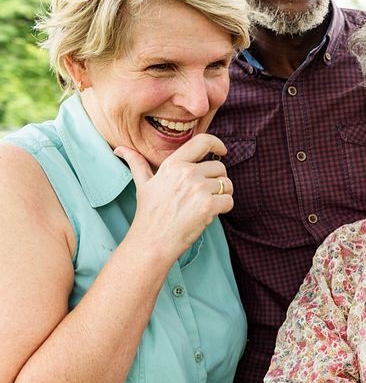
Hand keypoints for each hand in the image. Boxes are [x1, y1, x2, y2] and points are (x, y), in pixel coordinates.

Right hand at [115, 134, 232, 263]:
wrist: (153, 241)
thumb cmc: (149, 214)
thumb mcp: (142, 184)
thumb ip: (137, 163)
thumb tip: (120, 149)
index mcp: (173, 164)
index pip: (202, 141)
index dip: (216, 143)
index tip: (222, 150)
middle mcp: (187, 172)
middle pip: (219, 167)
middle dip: (217, 180)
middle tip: (204, 195)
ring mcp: (199, 188)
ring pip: (226, 184)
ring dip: (222, 195)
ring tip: (205, 204)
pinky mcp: (208, 205)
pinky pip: (229, 200)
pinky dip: (224, 208)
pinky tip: (209, 214)